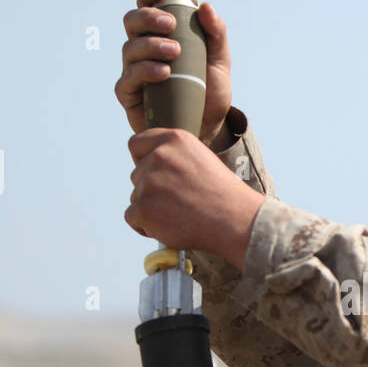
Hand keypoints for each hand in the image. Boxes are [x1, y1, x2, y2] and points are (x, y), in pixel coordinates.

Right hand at [116, 0, 233, 145]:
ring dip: (151, 45)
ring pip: (129, 48)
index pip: (147, 5)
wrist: (208, 129)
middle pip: (132, 21)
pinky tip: (164, 73)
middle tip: (171, 24)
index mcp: (161, 34)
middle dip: (148, 17)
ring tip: (175, 52)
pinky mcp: (130, 95)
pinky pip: (128, 78)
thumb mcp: (220, 62)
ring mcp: (134, 71)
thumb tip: (205, 5)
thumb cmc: (209, 93)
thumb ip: (216, 33)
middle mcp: (143, 49)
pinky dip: (145, 71)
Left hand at [125, 127, 265, 269]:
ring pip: (136, 197)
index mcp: (174, 139)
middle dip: (152, 190)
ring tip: (180, 215)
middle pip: (137, 175)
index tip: (155, 174)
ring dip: (151, 208)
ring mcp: (149, 183)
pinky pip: (132, 217)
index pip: (136, 144)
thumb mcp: (201, 159)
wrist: (236, 221)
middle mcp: (159, 156)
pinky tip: (170, 227)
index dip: (142, 161)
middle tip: (179, 202)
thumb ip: (174, 157)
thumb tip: (148, 166)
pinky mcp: (144, 209)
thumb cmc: (222, 195)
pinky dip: (146, 227)